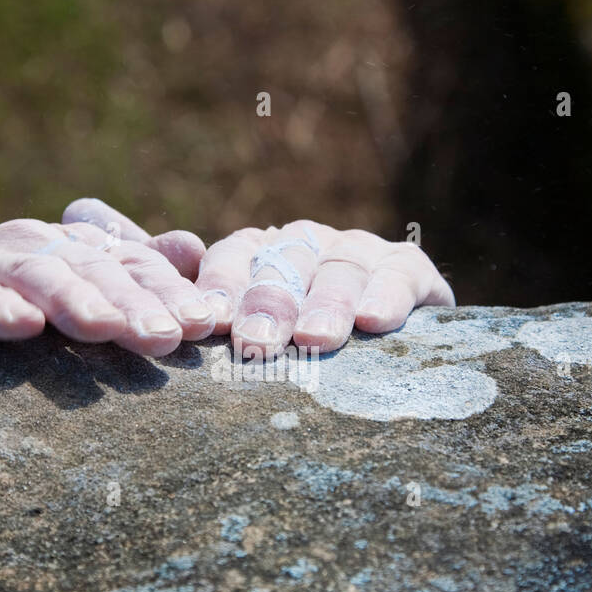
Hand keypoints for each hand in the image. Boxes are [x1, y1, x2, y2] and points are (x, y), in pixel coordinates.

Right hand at [0, 199, 211, 415]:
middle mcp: (29, 246)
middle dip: (135, 299)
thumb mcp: (67, 310)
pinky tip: (21, 327)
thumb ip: (128, 278)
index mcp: (70, 251)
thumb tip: (194, 246)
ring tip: (107, 329)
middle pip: (92, 266)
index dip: (172, 290)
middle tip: (171, 335)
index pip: (132, 264)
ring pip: (36, 274)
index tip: (211, 324)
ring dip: (74, 299)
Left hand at [192, 221, 454, 356]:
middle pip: (286, 263)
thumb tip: (183, 334)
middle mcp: (308, 244)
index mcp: (263, 254)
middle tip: (256, 342)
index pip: (235, 256)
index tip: (214, 322)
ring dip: (326, 304)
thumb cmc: (304, 348)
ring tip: (314, 338)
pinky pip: (398, 275)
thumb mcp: (263, 336)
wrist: (395, 340)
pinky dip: (386, 296)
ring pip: (339, 269)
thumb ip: (224, 328)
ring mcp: (359, 251)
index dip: (223, 285)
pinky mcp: (408, 268)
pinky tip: (375, 320)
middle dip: (270, 302)